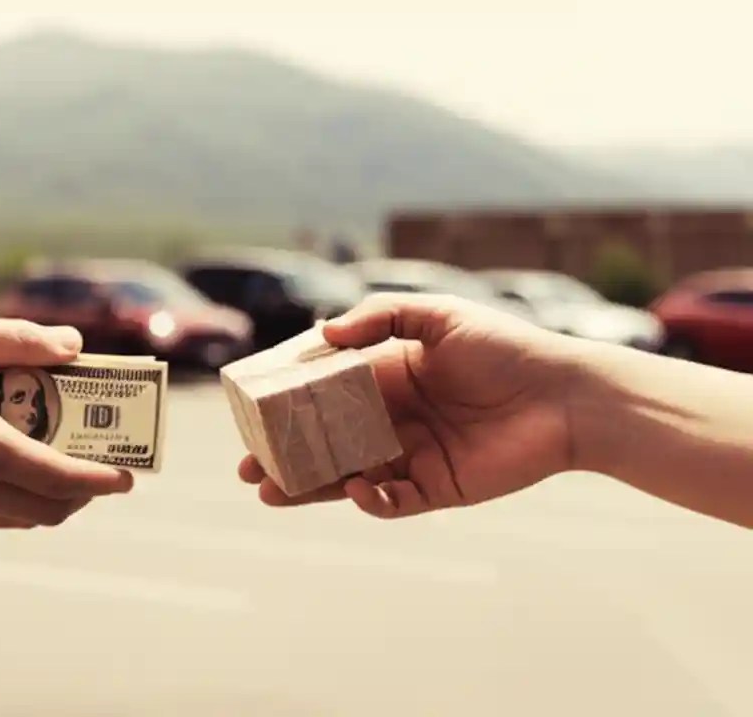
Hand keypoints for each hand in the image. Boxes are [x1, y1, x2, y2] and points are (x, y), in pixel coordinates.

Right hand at [0, 315, 132, 528]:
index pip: (61, 480)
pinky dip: (8, 498)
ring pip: (13, 517)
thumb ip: (19, 341)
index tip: (129, 478)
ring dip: (44, 498)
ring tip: (56, 458)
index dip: (101, 482)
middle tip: (97, 462)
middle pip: (44, 509)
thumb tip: (73, 345)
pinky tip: (6, 462)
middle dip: (80, 494)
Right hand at [238, 294, 582, 518]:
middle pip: (323, 443)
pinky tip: (357, 488)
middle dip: (283, 458)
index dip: (286, 406)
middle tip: (248, 468)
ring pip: (345, 478)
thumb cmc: (505, 347)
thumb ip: (377, 318)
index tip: (250, 413)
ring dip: (308, 488)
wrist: (568, 395)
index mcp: (386, 377)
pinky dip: (369, 500)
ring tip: (269, 492)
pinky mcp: (436, 488)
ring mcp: (411, 456)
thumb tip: (320, 334)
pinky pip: (391, 501)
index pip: (322, 395)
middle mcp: (391, 419)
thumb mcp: (436, 315)